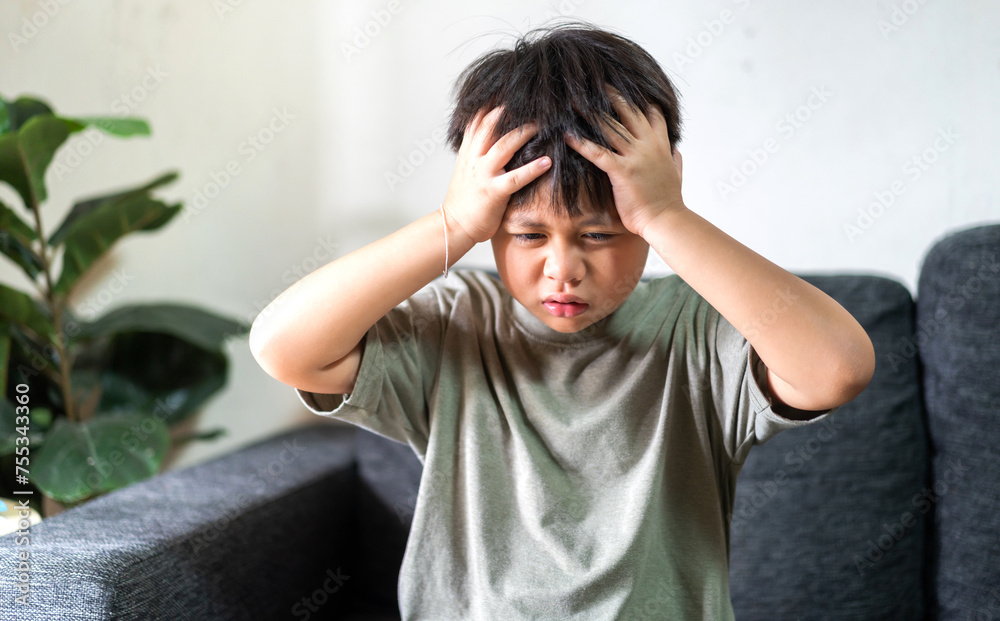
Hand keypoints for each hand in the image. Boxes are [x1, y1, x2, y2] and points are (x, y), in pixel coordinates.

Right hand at [442, 107, 551, 243]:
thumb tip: (490, 137)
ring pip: (504, 145)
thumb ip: (476, 151)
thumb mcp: (465, 169)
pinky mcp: (494, 192)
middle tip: (532, 100)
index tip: (508, 90)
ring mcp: (483, 174)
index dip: (492, 103)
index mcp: (468, 152)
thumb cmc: (464, 200)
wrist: (454, 225)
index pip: (478, 119)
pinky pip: (516, 177)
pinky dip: (533, 168)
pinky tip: (547, 161)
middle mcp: (474, 158)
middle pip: (491, 125)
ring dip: (524, 132)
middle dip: (510, 111)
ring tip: (543, 124)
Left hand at [564, 89, 684, 237]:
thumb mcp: (676, 174)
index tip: (625, 87)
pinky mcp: (623, 171)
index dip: (638, 99)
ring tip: (573, 100)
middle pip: (628, 112)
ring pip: (610, 127)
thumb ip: (674, 159)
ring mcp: (636, 157)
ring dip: (590, 113)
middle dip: (611, 95)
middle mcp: (649, 145)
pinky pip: (598, 153)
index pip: (651, 113)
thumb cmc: (668, 201)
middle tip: (595, 82)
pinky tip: (567, 135)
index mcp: (661, 144)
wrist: (666, 220)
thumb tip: (676, 151)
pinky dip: (581, 143)